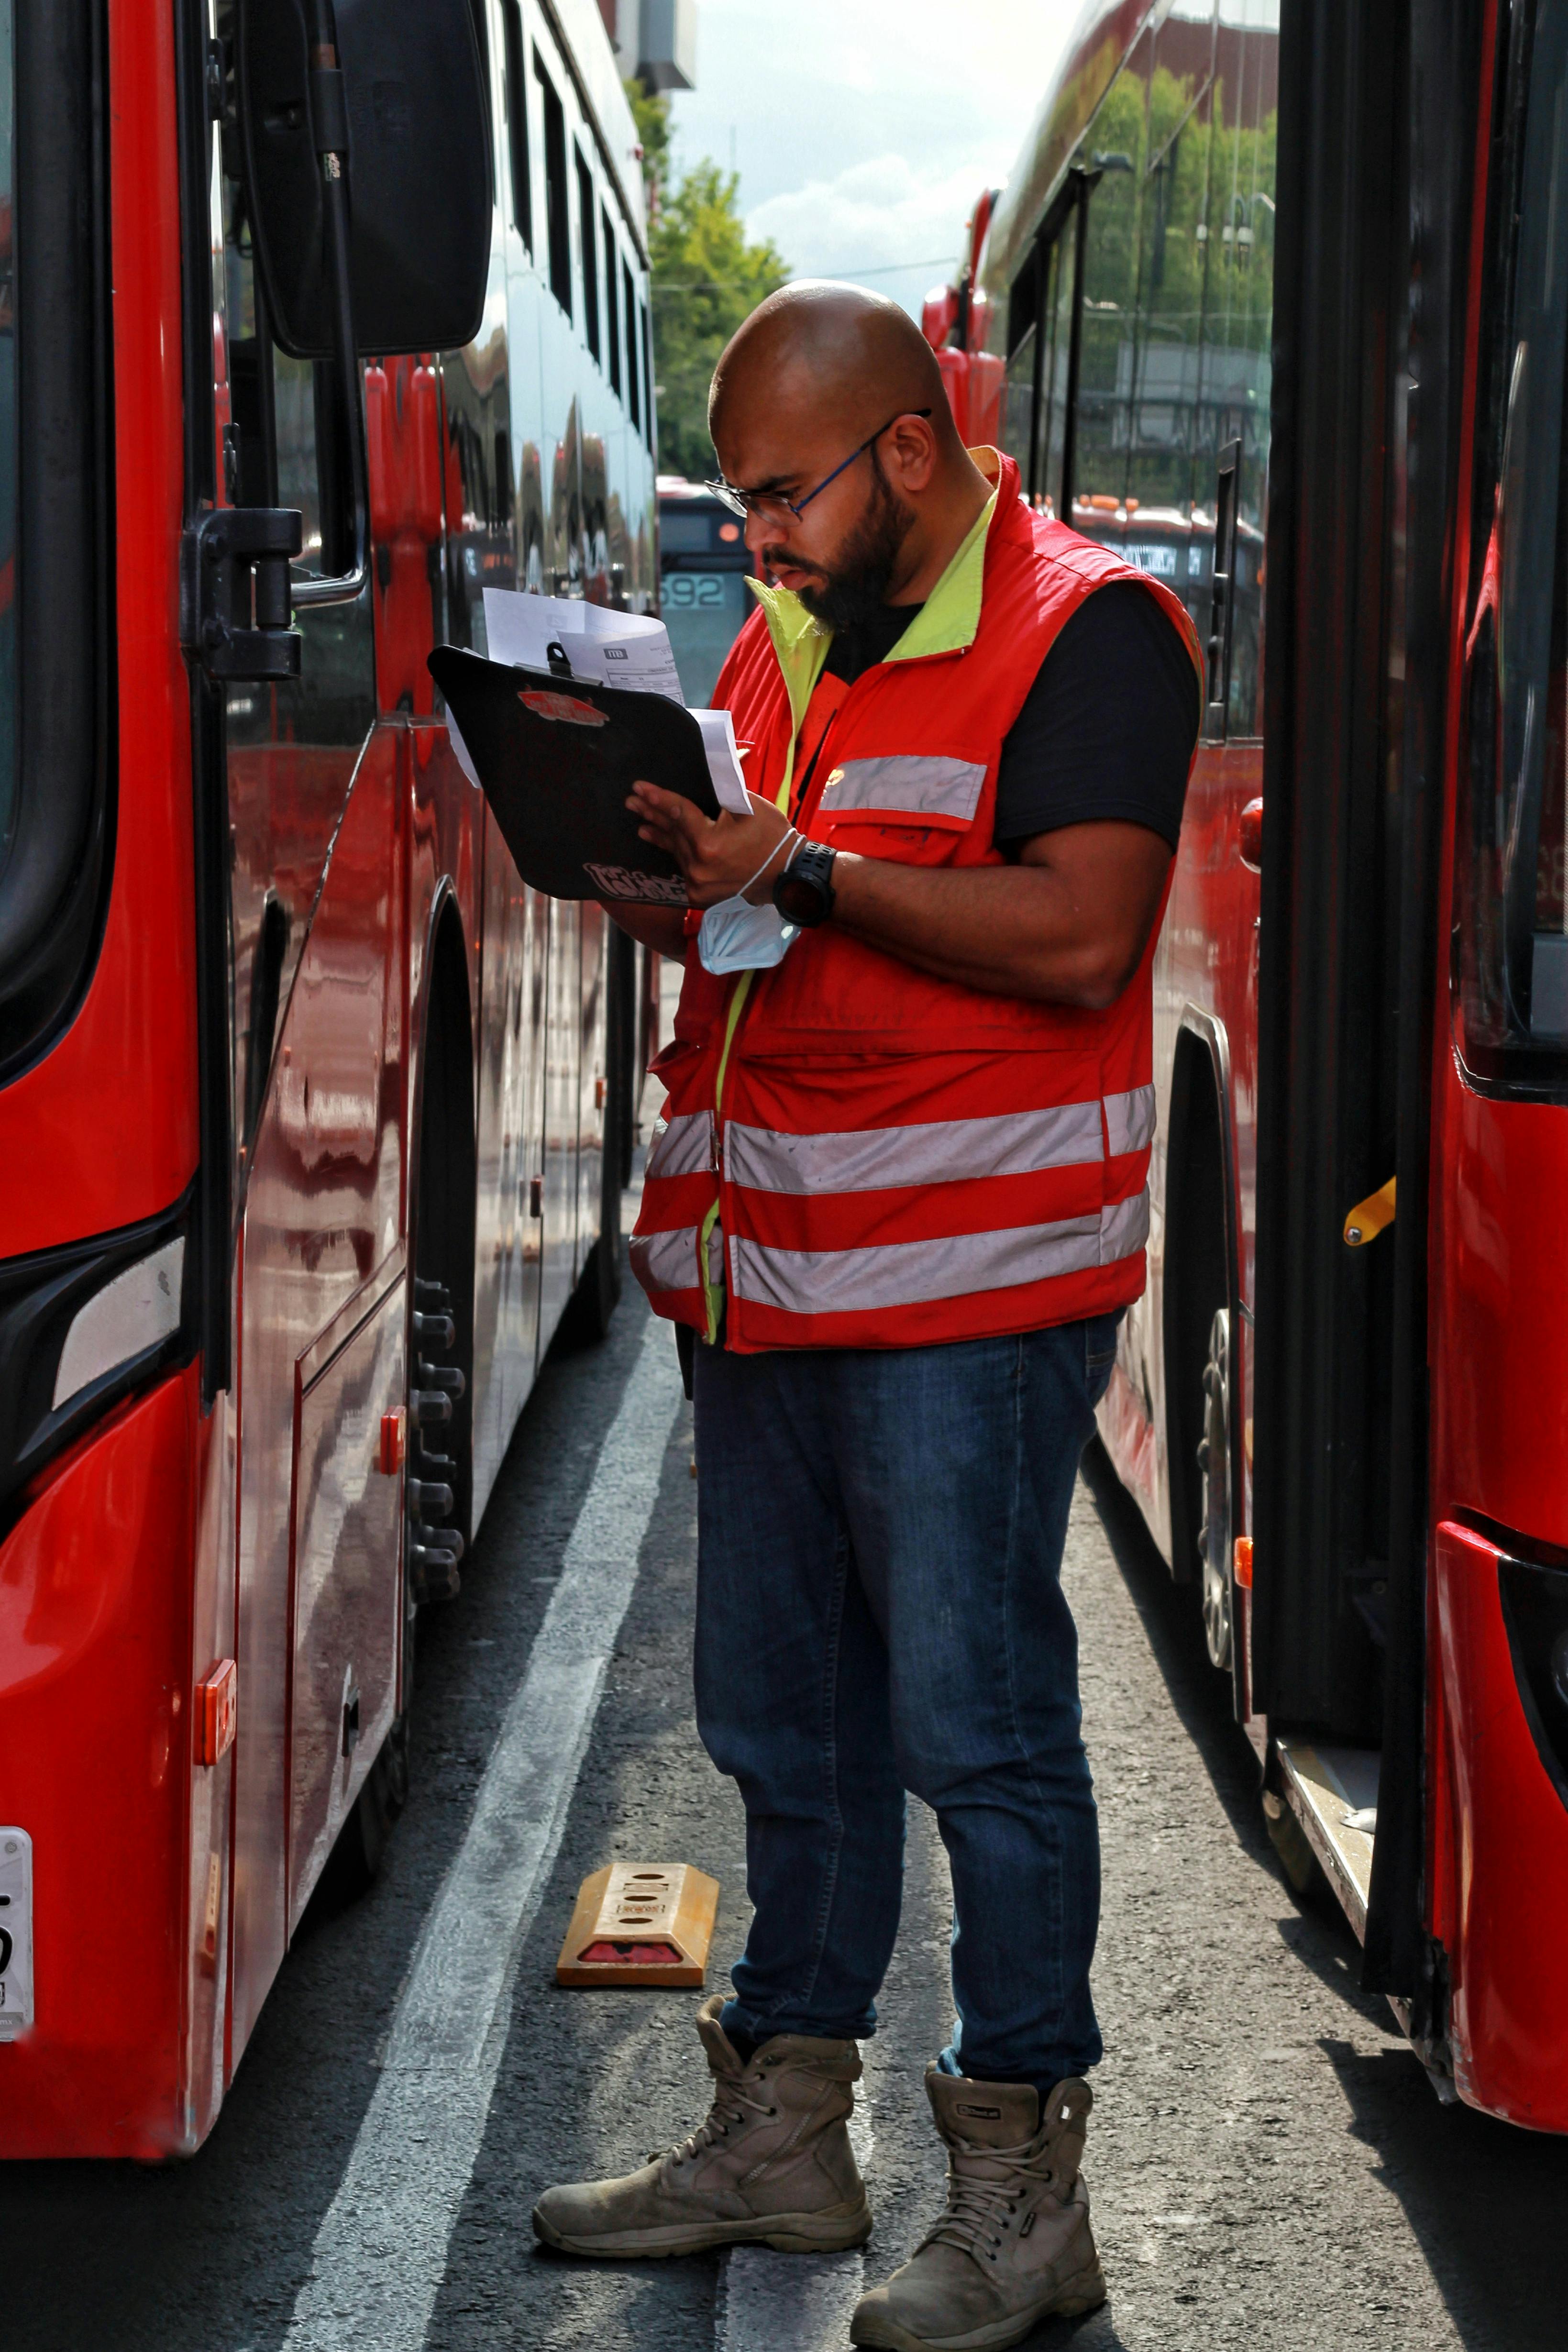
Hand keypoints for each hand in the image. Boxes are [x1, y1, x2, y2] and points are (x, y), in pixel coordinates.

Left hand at [627, 781, 794, 909]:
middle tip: (632, 799)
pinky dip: (670, 850)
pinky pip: (682, 864)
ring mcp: (697, 884)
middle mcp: (698, 867)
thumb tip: (702, 774)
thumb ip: (720, 792)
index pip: (679, 814)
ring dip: (657, 832)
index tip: (641, 787)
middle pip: (672, 832)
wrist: (787, 875)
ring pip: (675, 849)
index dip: (659, 798)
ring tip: (640, 820)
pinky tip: (653, 838)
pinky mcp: (699, 894)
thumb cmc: (772, 837)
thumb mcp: (748, 806)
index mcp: (709, 844)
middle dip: (651, 813)